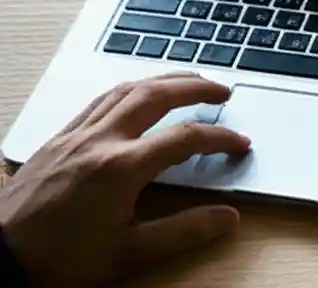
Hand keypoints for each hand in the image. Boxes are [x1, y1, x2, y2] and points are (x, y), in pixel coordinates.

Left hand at [0, 73, 250, 286]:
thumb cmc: (58, 260)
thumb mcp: (128, 252)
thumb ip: (183, 231)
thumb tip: (227, 217)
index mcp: (121, 168)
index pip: (185, 138)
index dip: (220, 137)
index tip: (240, 143)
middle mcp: (99, 141)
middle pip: (157, 94)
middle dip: (196, 86)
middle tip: (223, 90)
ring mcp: (75, 135)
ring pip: (125, 89)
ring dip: (163, 79)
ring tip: (188, 80)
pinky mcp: (57, 139)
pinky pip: (98, 99)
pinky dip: (128, 89)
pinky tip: (137, 94)